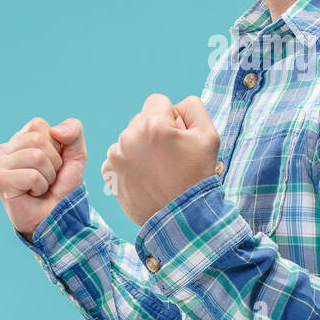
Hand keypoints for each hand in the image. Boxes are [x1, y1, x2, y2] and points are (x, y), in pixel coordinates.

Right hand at [0, 116, 87, 236]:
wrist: (57, 216)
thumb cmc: (62, 186)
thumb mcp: (76, 155)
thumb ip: (73, 132)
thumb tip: (56, 130)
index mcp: (18, 140)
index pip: (38, 125)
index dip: (54, 145)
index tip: (52, 163)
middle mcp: (3, 150)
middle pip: (37, 139)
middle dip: (53, 161)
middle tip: (47, 178)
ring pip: (36, 156)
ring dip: (47, 176)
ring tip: (40, 187)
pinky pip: (31, 175)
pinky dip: (40, 186)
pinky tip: (32, 194)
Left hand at [101, 94, 218, 227]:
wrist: (181, 218)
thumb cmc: (197, 178)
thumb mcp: (209, 136)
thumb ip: (193, 108)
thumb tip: (176, 106)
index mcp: (153, 125)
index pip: (158, 102)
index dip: (171, 118)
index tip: (177, 138)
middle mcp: (129, 137)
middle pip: (142, 119)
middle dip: (155, 132)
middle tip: (170, 157)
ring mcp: (116, 156)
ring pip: (130, 138)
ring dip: (142, 147)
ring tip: (158, 170)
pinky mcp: (110, 172)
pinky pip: (119, 156)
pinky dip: (130, 163)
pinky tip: (145, 177)